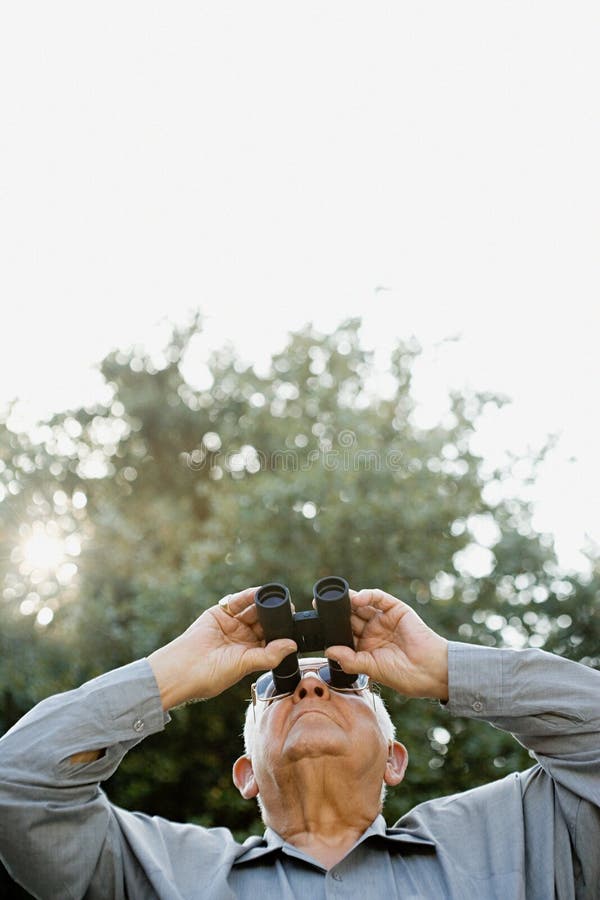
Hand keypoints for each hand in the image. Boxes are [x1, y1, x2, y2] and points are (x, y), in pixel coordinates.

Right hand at [148, 588, 296, 709]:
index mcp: (250, 653)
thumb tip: (292, 646)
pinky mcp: (220, 612)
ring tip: (276, 600)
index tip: (295, 625)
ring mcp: (231, 624)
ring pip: (252, 610)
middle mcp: (242, 637)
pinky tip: (259, 594)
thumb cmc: (212, 674)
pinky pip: (237, 601)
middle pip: (264, 621)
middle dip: (275, 615)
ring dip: (264, 604)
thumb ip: (269, 655)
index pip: (271, 638)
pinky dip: (249, 596)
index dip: (282, 631)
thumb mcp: (245, 665)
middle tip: (289, 609)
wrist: (184, 668)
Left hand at [326, 589, 447, 700]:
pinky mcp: (396, 609)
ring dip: (348, 601)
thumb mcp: (371, 669)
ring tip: (335, 600)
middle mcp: (373, 630)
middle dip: (336, 611)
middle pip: (350, 616)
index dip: (332, 627)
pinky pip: (379, 598)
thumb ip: (350, 659)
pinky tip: (357, 599)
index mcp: (365, 646)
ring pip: (362, 605)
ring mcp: (384, 619)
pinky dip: (367, 595)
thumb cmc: (404, 675)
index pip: (344, 632)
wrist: (429, 671)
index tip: (317, 623)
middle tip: (319, 605)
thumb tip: (328, 651)